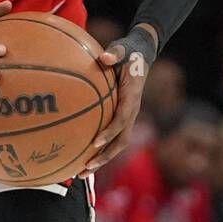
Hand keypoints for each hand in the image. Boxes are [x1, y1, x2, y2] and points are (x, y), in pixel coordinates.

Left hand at [78, 25, 156, 177]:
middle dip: (104, 156)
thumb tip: (104, 58)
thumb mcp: (124, 48)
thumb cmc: (130, 52)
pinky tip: (81, 156)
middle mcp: (132, 111)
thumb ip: (115, 53)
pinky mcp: (122, 116)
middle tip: (85, 168)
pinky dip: (99, 149)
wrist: (142, 54)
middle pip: (121, 141)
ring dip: (101, 159)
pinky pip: (111, 137)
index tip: (96, 142)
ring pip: (117, 144)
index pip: (122, 119)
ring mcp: (128, 116)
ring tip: (80, 173)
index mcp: (132, 97)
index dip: (110, 132)